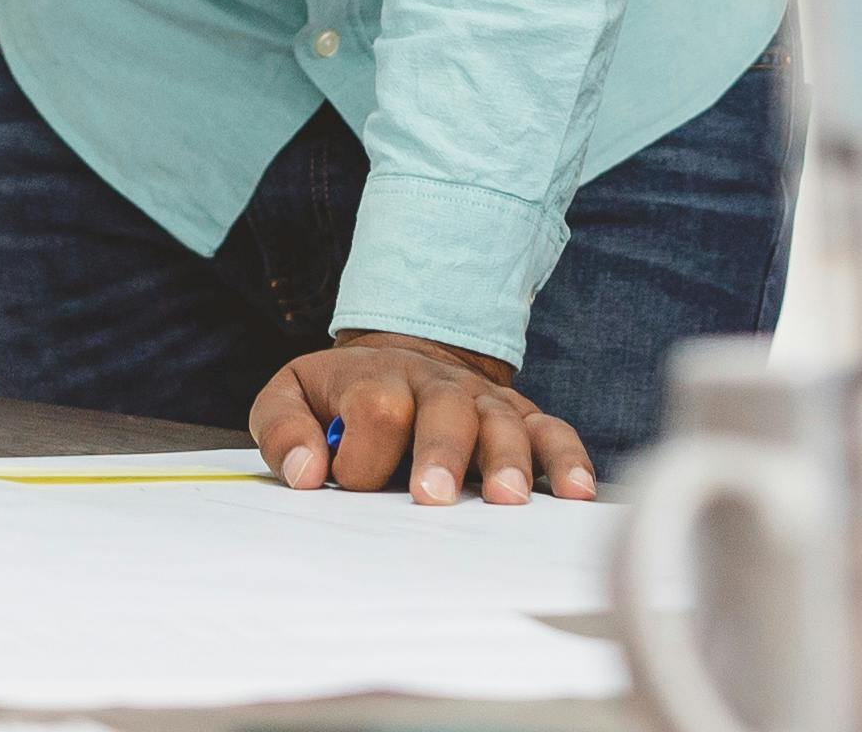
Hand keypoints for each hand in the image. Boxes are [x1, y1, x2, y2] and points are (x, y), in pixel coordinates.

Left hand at [252, 330, 595, 505]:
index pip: (376, 410)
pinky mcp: (521, 418)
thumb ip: (284, 431)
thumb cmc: (343, 396)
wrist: (399, 361)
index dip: (362, 455)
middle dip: (439, 453)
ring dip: (506, 461)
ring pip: (502, 424)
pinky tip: (577, 494)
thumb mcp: (292, 396)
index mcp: (378, 377)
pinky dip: (568, 460)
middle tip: (432, 496)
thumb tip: (306, 473)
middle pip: (444, 410)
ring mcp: (483, 402)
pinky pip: (551, 433)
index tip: (349, 482)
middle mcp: (437, 385)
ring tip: (507, 501)